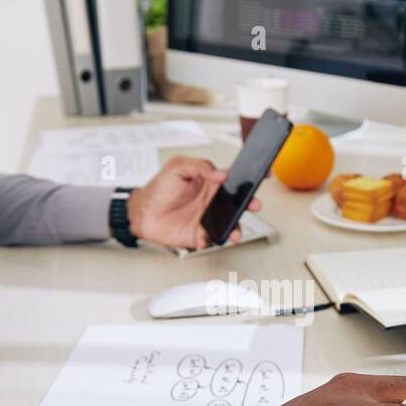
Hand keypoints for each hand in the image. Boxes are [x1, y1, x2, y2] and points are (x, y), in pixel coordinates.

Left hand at [126, 155, 260, 249]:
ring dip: (236, 227)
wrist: (142, 213)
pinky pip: (212, 238)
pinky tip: (206, 236)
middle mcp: (212, 200)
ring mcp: (208, 217)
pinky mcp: (200, 234)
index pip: (235, 177)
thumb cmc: (158, 188)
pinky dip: (212, 239)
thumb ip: (199, 166)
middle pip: (238, 203)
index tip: (262, 174)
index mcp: (210, 182)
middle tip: (253, 204)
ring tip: (235, 231)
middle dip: (249, 204)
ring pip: (230, 223)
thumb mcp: (177, 167)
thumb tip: (220, 174)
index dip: (250, 176)